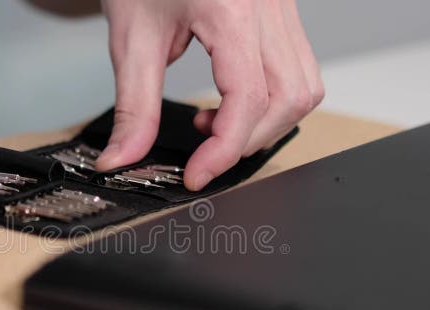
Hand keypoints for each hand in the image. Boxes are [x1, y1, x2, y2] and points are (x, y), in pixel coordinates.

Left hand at [96, 0, 323, 189]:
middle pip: (289, 98)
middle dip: (247, 140)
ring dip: (266, 123)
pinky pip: (299, 68)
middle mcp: (268, 7)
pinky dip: (272, 100)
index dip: (224, 149)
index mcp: (229, 10)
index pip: (248, 98)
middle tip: (204, 151)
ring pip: (305, 87)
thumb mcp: (131, 38)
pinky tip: (230, 100)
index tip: (196, 174)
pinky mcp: (281, 13)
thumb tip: (124, 158)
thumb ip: (133, 106)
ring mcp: (282, 8)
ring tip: (214, 123)